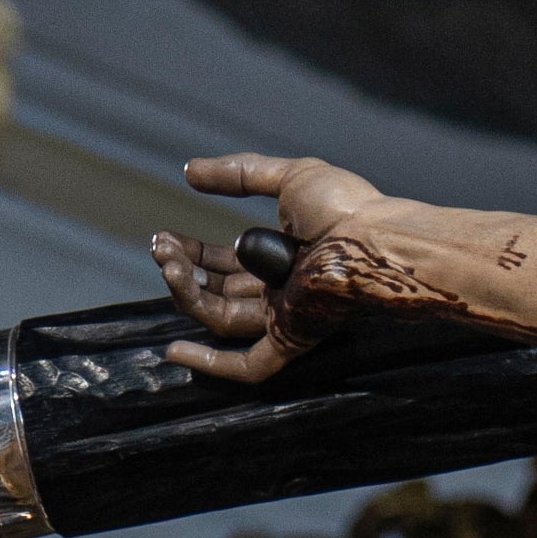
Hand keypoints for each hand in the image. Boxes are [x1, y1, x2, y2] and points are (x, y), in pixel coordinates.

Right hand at [150, 153, 386, 381]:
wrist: (375, 239)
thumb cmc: (346, 207)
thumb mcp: (288, 178)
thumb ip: (241, 173)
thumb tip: (189, 171)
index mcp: (281, 258)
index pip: (225, 265)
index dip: (192, 253)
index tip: (164, 237)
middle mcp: (280, 292)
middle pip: (217, 292)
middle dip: (183, 270)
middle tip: (160, 248)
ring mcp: (285, 318)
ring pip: (221, 320)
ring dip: (187, 295)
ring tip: (168, 263)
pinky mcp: (292, 338)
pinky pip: (246, 366)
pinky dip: (209, 364)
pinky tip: (174, 351)